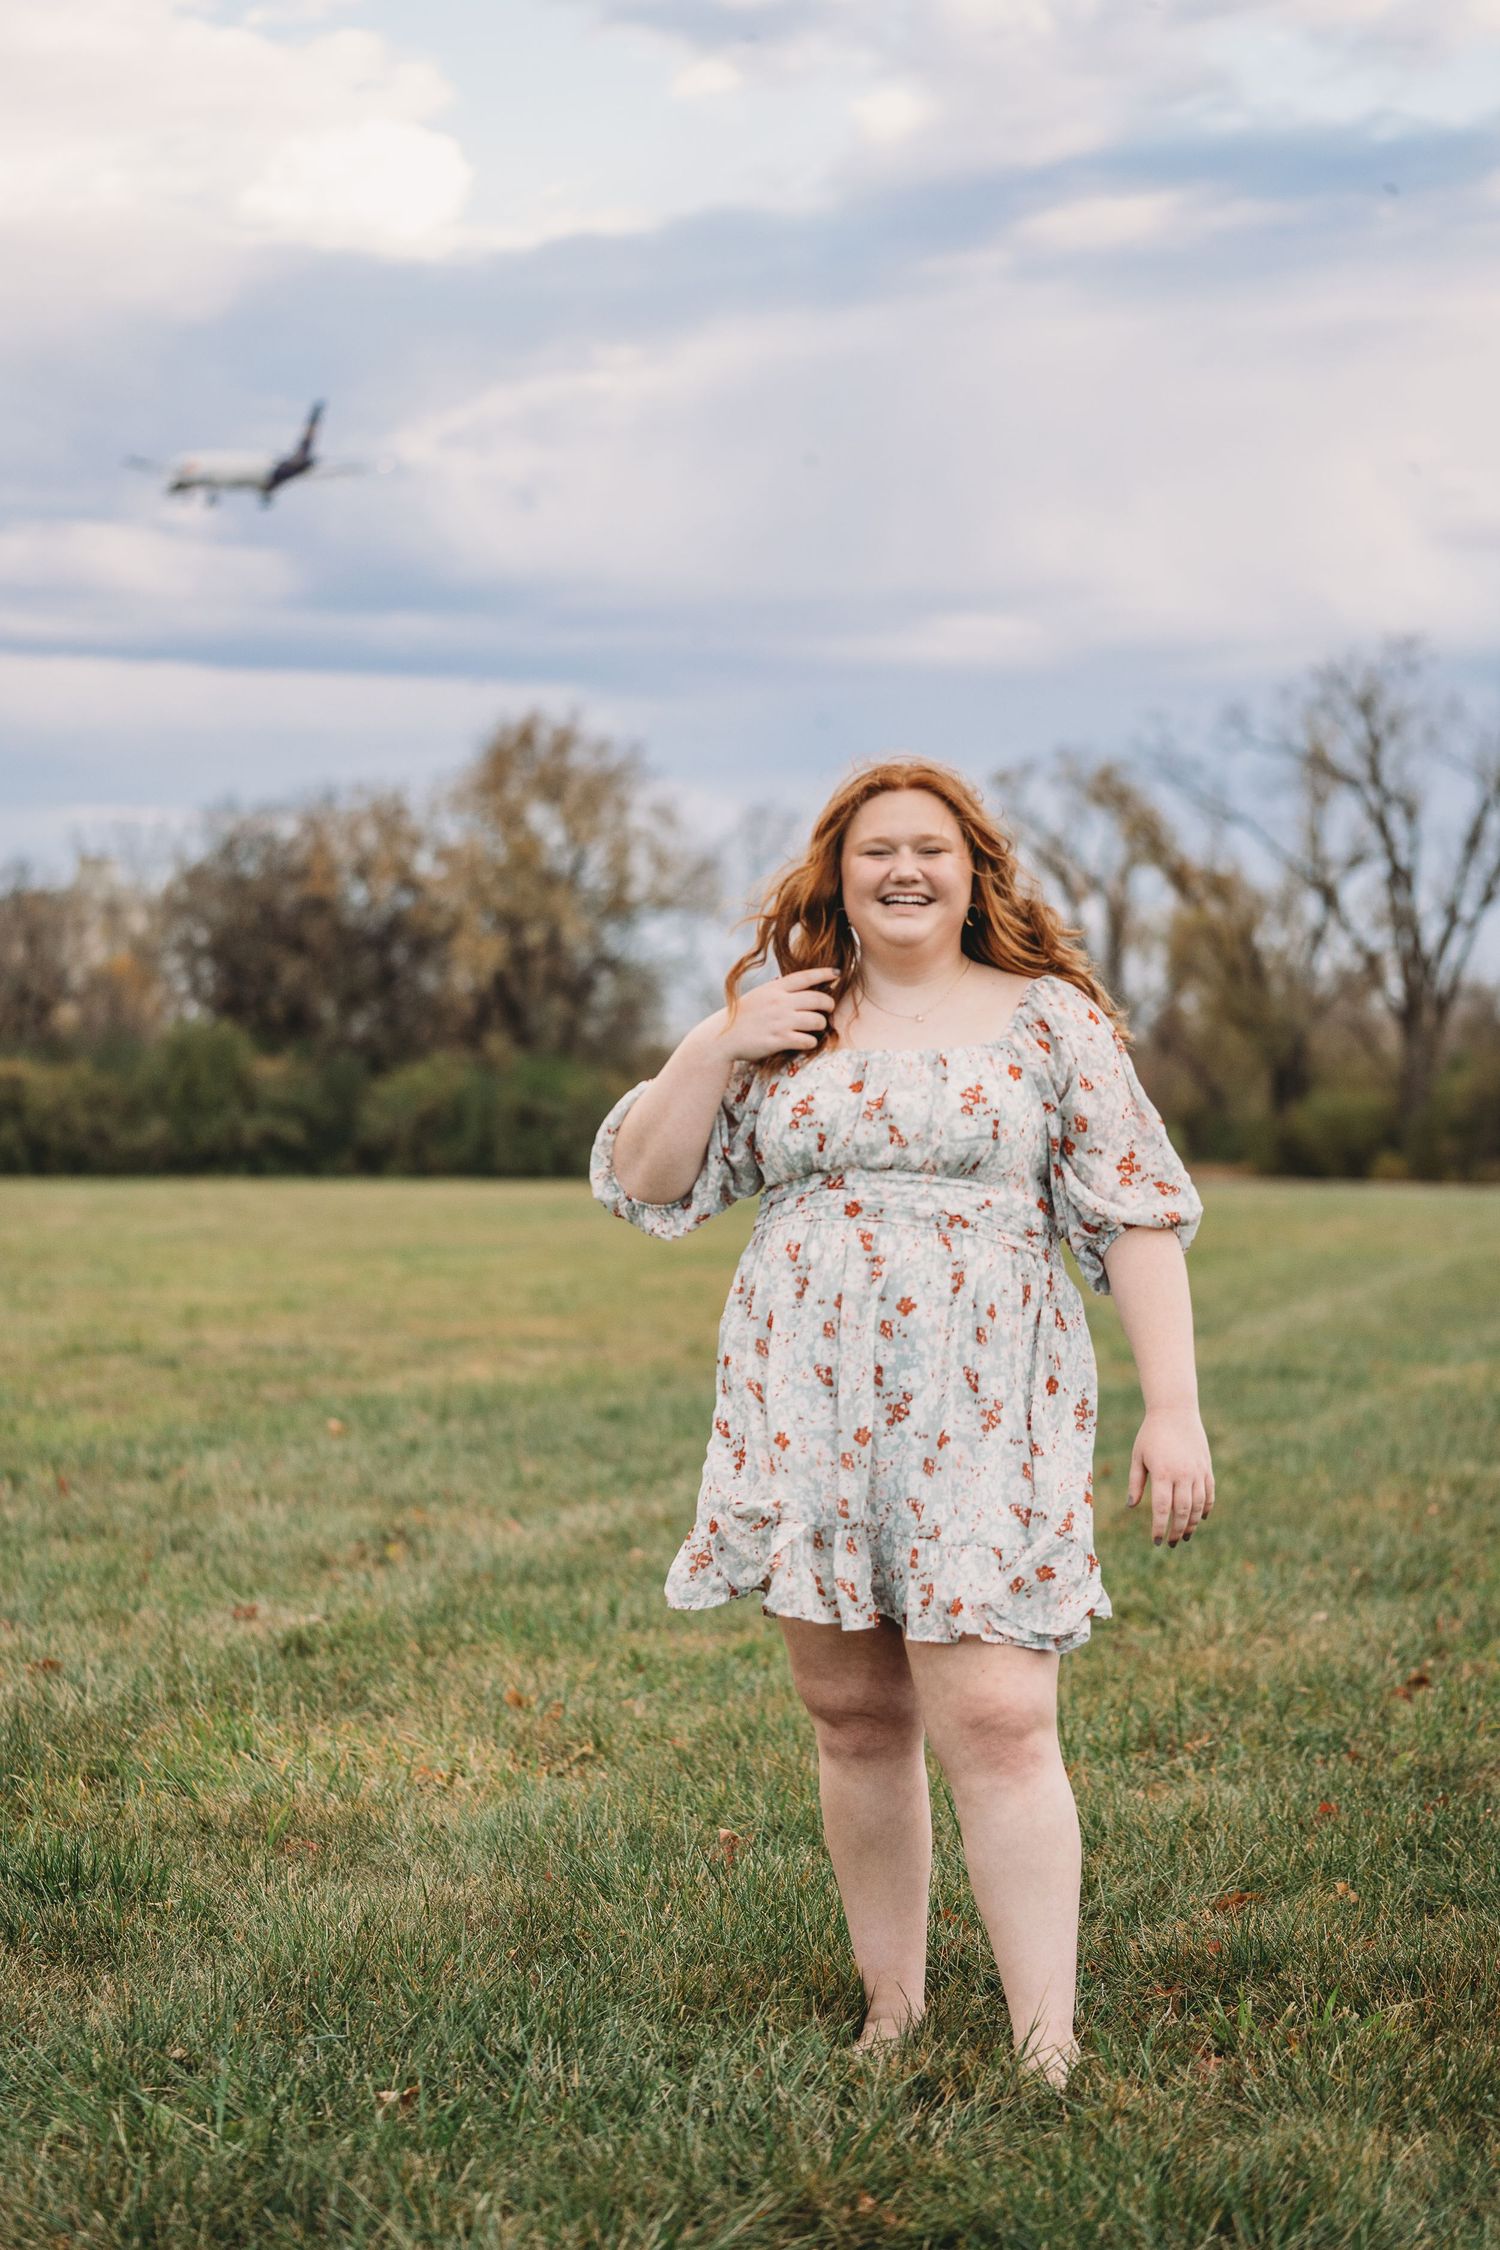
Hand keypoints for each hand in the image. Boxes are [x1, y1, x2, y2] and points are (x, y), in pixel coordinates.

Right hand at [698, 965, 839, 1063]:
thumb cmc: (742, 1017)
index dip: (824, 973)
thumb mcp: (759, 996)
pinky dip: (811, 1041)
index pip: (805, 977)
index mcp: (774, 989)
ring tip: (815, 1028)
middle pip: (818, 999)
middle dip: (828, 1005)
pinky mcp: (780, 1040)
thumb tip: (801, 989)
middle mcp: (780, 1002)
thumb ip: (779, 992)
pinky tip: (806, 1041)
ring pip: (817, 1020)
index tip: (837, 973)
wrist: (723, 1037)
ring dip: (820, 1025)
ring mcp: (780, 1021)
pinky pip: (808, 1040)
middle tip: (828, 1009)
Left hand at [1126, 1405, 1213, 1547]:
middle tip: (1171, 1543)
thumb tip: (1132, 1506)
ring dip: (1192, 1524)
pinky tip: (1200, 1518)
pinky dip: (1207, 1508)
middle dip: (1177, 1531)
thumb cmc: (1151, 1434)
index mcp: (1162, 1473)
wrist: (1175, 1411)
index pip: (1163, 1509)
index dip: (1160, 1528)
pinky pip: (1209, 1493)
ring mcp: (1197, 1471)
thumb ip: (1135, 1483)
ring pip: (1198, 1505)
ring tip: (1185, 1536)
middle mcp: (1182, 1474)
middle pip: (1182, 1511)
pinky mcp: (1206, 1467)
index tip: (1156, 1542)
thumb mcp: (1138, 1457)